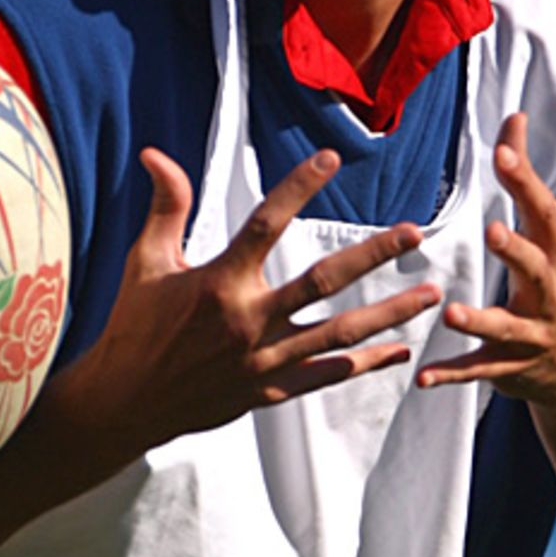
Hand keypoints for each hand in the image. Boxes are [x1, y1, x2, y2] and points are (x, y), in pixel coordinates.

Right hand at [43, 145, 441, 461]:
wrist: (123, 404)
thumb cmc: (133, 326)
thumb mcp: (144, 262)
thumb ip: (165, 206)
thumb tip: (155, 152)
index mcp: (218, 282)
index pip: (266, 223)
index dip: (298, 187)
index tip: (330, 158)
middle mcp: (247, 320)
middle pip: (322, 281)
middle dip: (372, 255)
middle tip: (413, 233)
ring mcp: (262, 359)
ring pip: (338, 333)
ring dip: (389, 314)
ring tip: (432, 295)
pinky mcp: (269, 390)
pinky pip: (327, 375)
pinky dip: (365, 363)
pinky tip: (401, 351)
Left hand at [418, 112, 555, 407]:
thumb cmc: (553, 285)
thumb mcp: (546, 235)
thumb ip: (524, 176)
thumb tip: (515, 115)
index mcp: (554, 257)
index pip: (545, 215)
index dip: (527, 184)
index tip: (504, 154)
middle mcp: (549, 295)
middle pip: (536, 269)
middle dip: (516, 250)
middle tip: (493, 230)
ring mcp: (532, 336)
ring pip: (507, 329)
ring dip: (480, 320)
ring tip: (452, 313)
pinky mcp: (510, 370)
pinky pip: (479, 372)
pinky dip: (452, 374)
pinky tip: (423, 376)